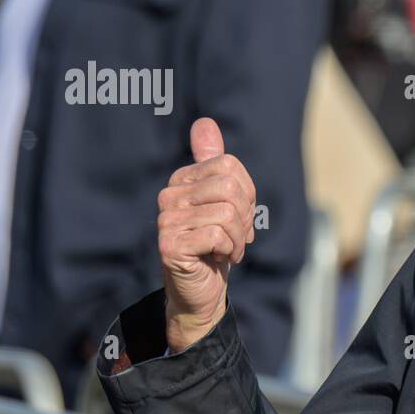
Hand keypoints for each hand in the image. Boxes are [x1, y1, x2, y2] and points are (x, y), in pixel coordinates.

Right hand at [157, 118, 256, 351]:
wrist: (202, 290)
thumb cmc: (216, 245)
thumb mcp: (225, 201)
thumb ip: (215, 163)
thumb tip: (204, 122)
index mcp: (182, 180)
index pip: (230, 167)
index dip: (247, 195)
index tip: (240, 217)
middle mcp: (169, 196)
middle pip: (231, 187)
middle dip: (245, 217)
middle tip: (236, 236)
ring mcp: (167, 220)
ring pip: (227, 213)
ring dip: (237, 238)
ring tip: (226, 248)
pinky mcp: (170, 244)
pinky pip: (217, 234)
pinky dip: (229, 249)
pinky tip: (218, 258)